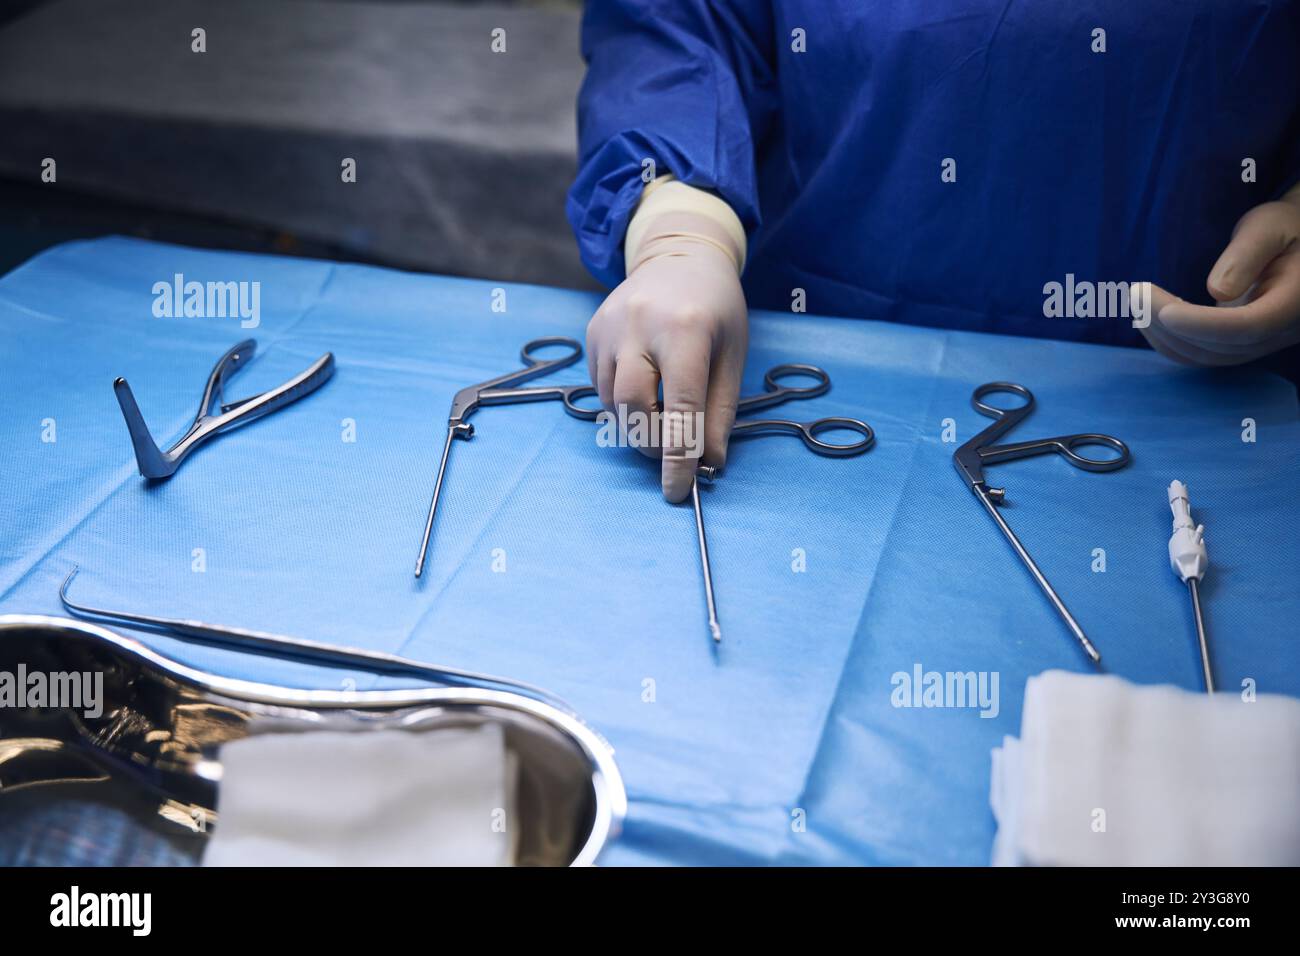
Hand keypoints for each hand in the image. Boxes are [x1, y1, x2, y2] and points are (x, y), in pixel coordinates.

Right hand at [586, 212, 747, 501]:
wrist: (680, 254)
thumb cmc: (715, 309)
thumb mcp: (732, 356)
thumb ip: (720, 411)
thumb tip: (709, 463)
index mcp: (685, 329)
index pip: (680, 407)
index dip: (677, 456)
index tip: (677, 491)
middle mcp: (639, 326)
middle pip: (633, 407)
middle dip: (651, 443)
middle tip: (671, 451)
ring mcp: (609, 327)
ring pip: (612, 402)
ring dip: (636, 425)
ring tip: (661, 415)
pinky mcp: (592, 333)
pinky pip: (601, 387)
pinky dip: (622, 404)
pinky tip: (644, 389)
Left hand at [1141, 189, 1299, 364]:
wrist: (1295, 243)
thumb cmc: (1283, 227)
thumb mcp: (1268, 226)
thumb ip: (1247, 255)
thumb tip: (1217, 292)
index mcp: (1294, 301)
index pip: (1247, 326)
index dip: (1201, 324)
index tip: (1162, 310)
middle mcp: (1279, 331)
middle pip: (1220, 345)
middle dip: (1170, 324)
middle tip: (1135, 293)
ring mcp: (1259, 343)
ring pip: (1206, 356)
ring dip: (1163, 335)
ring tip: (1137, 301)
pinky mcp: (1239, 345)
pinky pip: (1201, 355)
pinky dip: (1169, 342)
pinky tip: (1147, 317)